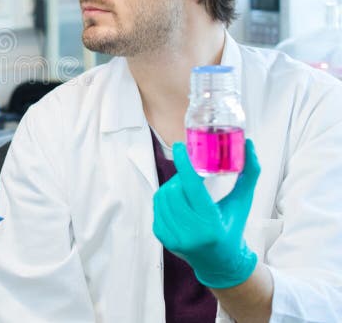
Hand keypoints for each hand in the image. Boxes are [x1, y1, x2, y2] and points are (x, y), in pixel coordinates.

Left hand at [152, 139, 260, 288]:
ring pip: (162, 197)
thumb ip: (248, 174)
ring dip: (171, 186)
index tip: (179, 147)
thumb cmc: (233, 228)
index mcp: (211, 224)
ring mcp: (174, 238)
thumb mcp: (242, 202)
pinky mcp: (163, 238)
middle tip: (188, 173)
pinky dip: (165, 199)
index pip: (192, 187)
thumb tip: (250, 144)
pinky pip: (157, 208)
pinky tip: (178, 200)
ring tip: (184, 186)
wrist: (220, 263)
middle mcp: (191, 233)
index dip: (184, 164)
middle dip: (179, 176)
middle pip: (174, 190)